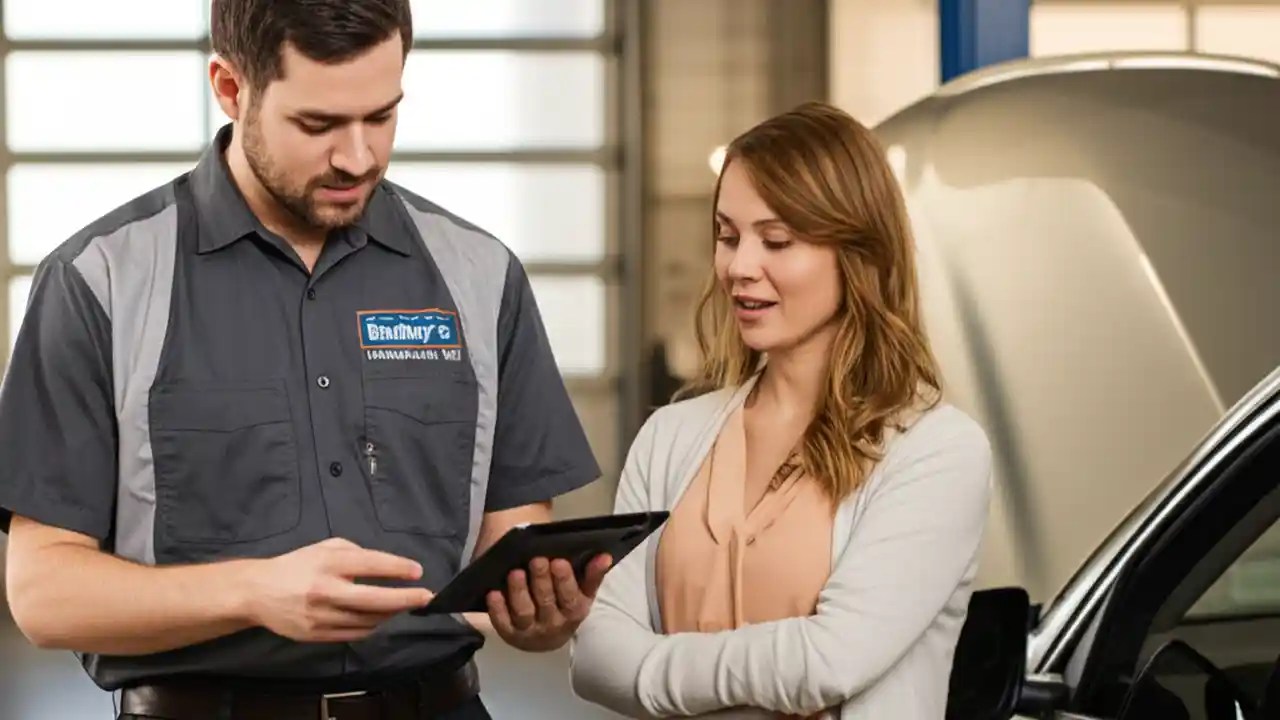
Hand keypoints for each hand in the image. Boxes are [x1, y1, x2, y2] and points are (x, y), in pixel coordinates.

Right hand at [243, 538, 433, 642]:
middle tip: (426, 597)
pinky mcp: (317, 635)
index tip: (417, 571)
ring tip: (404, 605)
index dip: (397, 568)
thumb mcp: (324, 547)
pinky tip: (381, 617)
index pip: (369, 564)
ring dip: (391, 613)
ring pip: (368, 620)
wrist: (257, 593)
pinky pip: (355, 633)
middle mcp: (325, 590)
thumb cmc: (296, 565)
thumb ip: (354, 552)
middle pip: (373, 599)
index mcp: (326, 563)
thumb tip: (383, 564)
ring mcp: (321, 616)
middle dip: (405, 599)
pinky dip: (373, 625)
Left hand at [486, 554, 611, 652]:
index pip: (571, 599)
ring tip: (515, 573)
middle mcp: (553, 626)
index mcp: (575, 613)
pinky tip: (494, 592)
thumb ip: (593, 574)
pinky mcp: (510, 634)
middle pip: (546, 603)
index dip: (565, 581)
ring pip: (524, 613)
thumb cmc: (565, 604)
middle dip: (541, 581)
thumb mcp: (582, 592)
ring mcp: (530, 631)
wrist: (547, 634)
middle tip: (536, 560)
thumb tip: (604, 556)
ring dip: (519, 592)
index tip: (559, 561)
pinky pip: (502, 623)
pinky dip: (498, 609)